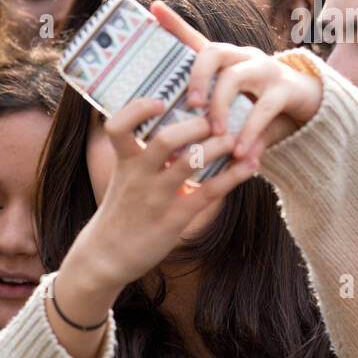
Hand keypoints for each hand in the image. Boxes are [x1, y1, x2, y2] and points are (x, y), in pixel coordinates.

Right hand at [73, 97, 256, 290]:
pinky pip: (209, 191)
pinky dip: (234, 176)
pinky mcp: (175, 218)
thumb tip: (174, 128)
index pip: (118, 126)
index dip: (138, 109)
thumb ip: (142, 156)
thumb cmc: (120, 211)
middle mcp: (139, 176)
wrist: (106, 256)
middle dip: (197, 124)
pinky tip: (250, 165)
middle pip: (167, 139)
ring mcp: (157, 197)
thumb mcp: (122, 179)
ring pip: (192, 161)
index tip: (161, 101)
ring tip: (235, 139)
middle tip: (216, 120)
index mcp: (124, 162)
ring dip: (219, 145)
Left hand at [152, 1, 322, 165]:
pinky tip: (240, 152)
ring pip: (235, 77)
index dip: (174, 23)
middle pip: (213, 52)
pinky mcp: (285, 90)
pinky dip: (250, 131)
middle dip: (197, 77)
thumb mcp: (230, 107)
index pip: (195, 38)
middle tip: (191, 105)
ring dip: (220, 106)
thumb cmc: (257, 104)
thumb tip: (174, 136)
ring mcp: (264, 69)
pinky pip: (264, 108)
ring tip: (215, 133)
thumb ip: (205, 116)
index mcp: (225, 59)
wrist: (307, 105)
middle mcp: (242, 57)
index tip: (154, 9)